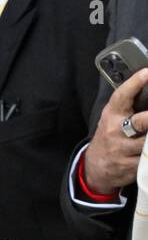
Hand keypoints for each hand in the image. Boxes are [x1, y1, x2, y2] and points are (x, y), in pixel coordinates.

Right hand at [84, 67, 147, 192]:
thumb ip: (129, 107)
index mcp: (112, 115)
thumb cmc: (111, 136)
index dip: (135, 84)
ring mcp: (123, 150)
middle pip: (140, 122)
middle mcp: (116, 131)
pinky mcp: (131, 166)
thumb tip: (147, 90)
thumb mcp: (113, 119)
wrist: (96, 167)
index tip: (147, 72)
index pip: (122, 96)